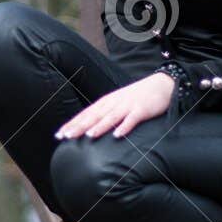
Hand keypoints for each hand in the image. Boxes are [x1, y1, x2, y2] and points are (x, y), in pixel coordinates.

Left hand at [56, 73, 175, 139]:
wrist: (163, 84)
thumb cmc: (138, 97)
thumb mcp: (118, 103)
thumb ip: (105, 114)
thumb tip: (89, 128)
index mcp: (107, 102)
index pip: (86, 114)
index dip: (72, 124)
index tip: (58, 135)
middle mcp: (114, 103)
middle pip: (94, 116)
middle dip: (79, 126)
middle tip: (65, 136)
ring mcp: (128, 105)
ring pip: (111, 117)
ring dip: (99, 126)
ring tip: (89, 136)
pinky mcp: (142, 109)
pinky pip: (132, 119)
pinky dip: (125, 126)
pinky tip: (117, 135)